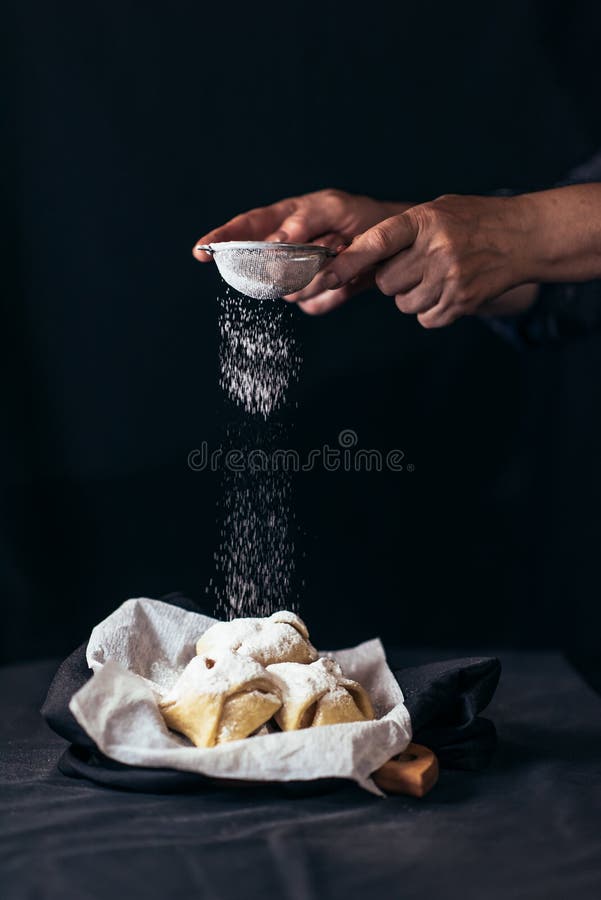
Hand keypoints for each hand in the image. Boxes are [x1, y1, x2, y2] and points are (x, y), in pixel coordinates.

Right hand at [192, 189, 408, 312]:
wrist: (396, 248)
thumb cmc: (364, 218)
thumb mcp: (336, 208)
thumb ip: (304, 221)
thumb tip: (275, 240)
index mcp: (283, 221)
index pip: (244, 230)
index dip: (221, 240)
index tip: (200, 252)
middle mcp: (284, 251)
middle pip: (264, 269)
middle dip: (292, 265)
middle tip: (325, 250)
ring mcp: (298, 277)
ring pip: (290, 291)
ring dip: (320, 277)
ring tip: (344, 257)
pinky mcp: (316, 298)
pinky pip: (313, 306)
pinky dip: (335, 295)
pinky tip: (349, 282)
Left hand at [312, 193, 537, 326]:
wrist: (522, 237)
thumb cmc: (472, 221)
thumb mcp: (436, 212)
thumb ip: (399, 232)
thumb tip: (354, 258)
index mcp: (424, 221)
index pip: (377, 243)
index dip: (348, 262)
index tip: (325, 276)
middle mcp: (436, 250)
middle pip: (386, 283)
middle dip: (394, 278)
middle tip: (416, 264)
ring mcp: (450, 279)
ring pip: (404, 304)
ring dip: (413, 295)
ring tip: (437, 274)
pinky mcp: (461, 302)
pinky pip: (426, 319)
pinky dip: (432, 310)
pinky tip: (448, 290)